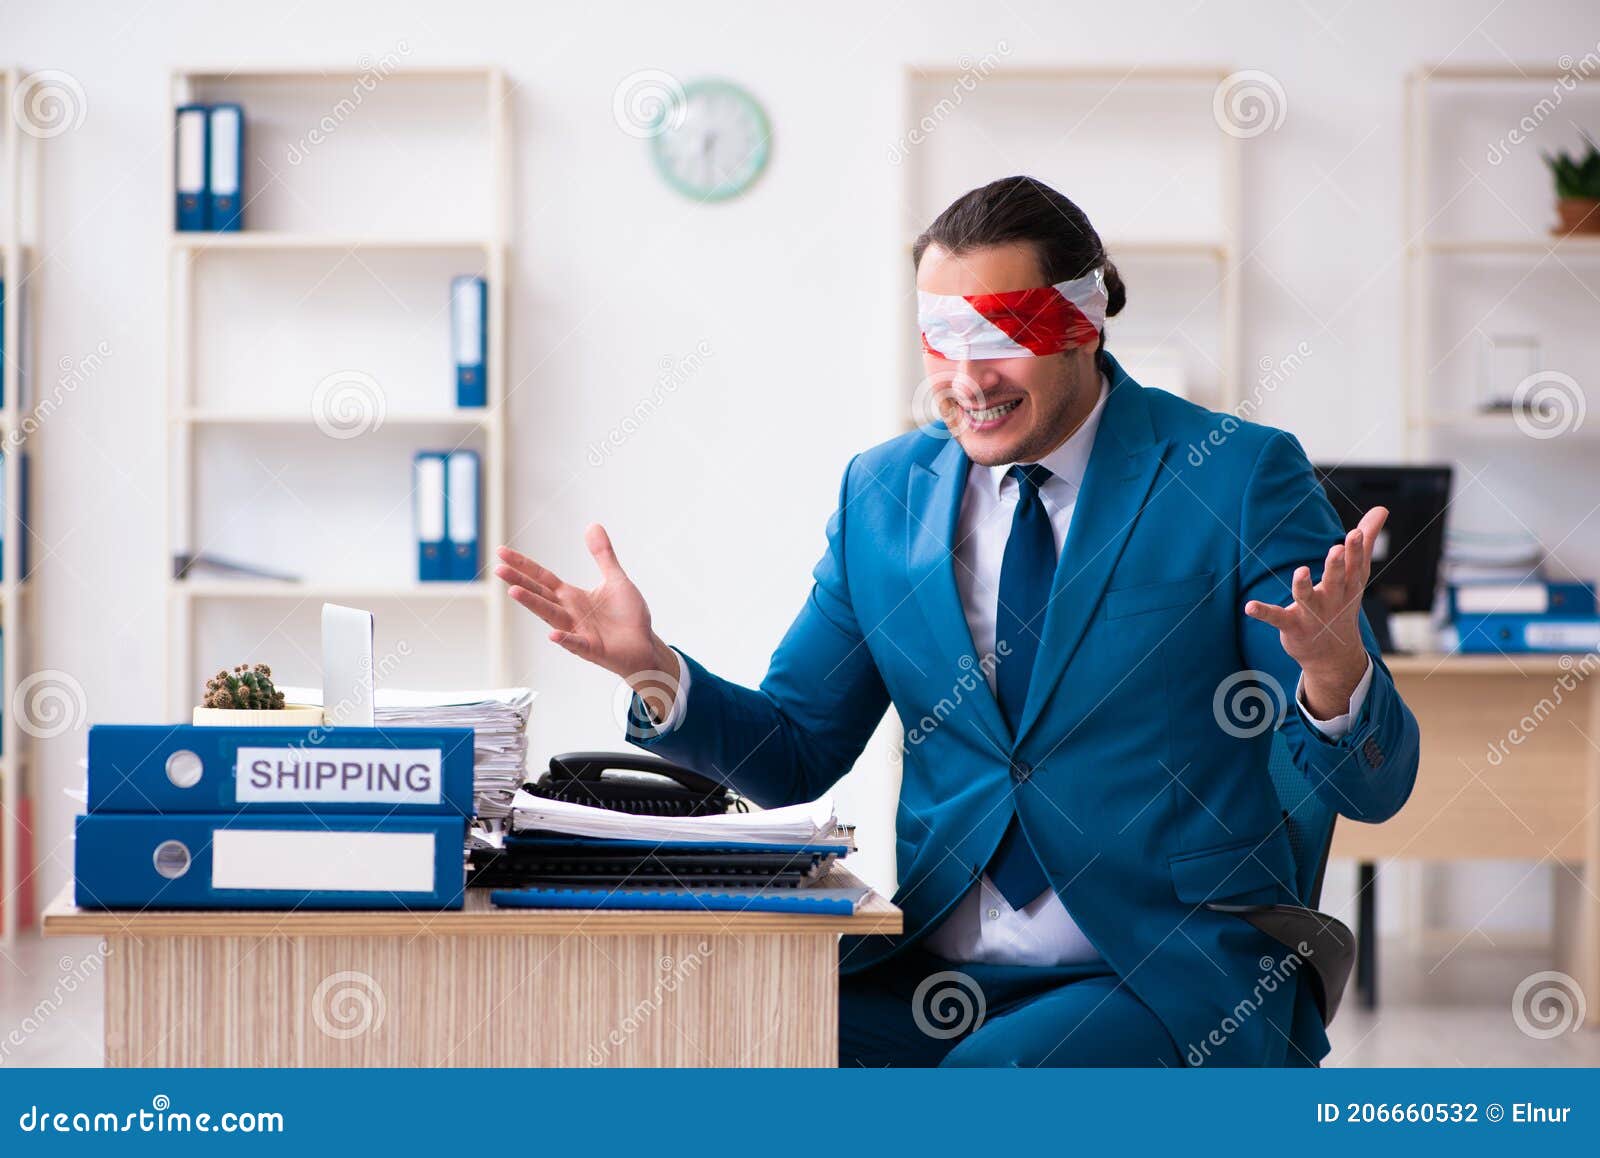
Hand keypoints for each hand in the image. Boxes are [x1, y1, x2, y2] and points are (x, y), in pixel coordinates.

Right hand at [495, 525, 679, 713]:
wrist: (644, 645)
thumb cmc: (628, 616)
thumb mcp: (615, 579)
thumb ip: (603, 555)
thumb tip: (593, 525)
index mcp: (572, 596)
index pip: (542, 577)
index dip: (523, 565)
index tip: (501, 552)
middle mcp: (569, 613)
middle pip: (539, 594)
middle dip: (519, 582)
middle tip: (498, 569)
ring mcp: (578, 631)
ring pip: (551, 615)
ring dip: (533, 604)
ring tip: (514, 592)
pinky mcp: (592, 648)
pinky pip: (576, 643)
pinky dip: (565, 639)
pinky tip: (553, 634)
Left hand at [1244, 506, 1386, 719]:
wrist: (1333, 654)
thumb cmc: (1343, 602)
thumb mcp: (1357, 574)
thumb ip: (1367, 540)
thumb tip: (1382, 508)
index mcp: (1348, 585)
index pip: (1354, 565)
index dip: (1356, 549)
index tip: (1356, 532)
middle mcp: (1333, 599)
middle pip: (1336, 580)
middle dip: (1336, 566)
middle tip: (1336, 549)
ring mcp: (1313, 614)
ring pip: (1307, 598)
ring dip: (1303, 586)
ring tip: (1300, 571)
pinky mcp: (1293, 626)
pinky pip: (1277, 618)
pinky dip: (1264, 612)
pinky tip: (1249, 606)